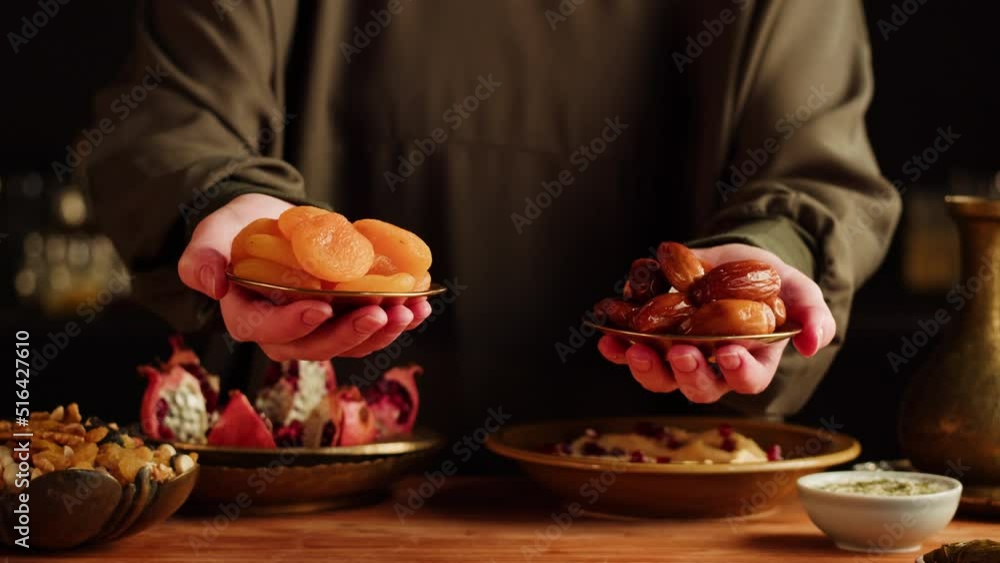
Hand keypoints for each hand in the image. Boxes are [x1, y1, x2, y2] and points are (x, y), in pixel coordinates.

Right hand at [177, 193, 431, 360]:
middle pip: (317, 345)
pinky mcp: (343, 320)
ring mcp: (317, 330)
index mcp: (248, 318)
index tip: (320, 306)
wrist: (268, 225)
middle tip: (381, 312)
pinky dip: (397, 319)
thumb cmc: (235, 232)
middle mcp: (284, 334)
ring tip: (410, 310)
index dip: (295, 323)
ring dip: (384, 331)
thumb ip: (201, 259)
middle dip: (352, 333)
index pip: (269, 331)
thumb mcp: (211, 235)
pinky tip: (420, 305)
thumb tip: (212, 284)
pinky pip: (371, 328)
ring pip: (351, 343)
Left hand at [598, 243, 835, 402]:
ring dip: (646, 368)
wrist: (733, 260)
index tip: (731, 353)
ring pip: (662, 378)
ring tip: (634, 349)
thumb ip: (813, 315)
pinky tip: (607, 339)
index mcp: (752, 361)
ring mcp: (680, 357)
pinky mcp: (653, 341)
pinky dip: (618, 349)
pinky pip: (632, 353)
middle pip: (700, 386)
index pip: (748, 379)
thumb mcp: (799, 290)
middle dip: (689, 372)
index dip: (740, 371)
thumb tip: (814, 343)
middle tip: (682, 351)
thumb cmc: (770, 282)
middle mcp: (714, 368)